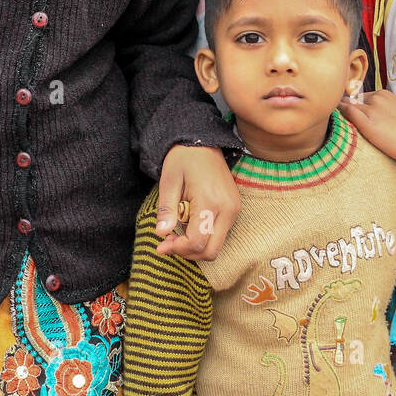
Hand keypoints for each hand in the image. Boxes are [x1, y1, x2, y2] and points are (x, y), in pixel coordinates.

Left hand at [154, 144, 240, 259]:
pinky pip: (220, 234)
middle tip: (168, 243)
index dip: (177, 250)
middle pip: (211, 251)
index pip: (197, 242)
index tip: (161, 245)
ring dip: (195, 246)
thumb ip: (166, 210)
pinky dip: (203, 237)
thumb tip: (161, 234)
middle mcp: (227, 209)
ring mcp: (234, 209)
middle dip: (187, 253)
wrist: (203, 142)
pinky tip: (189, 224)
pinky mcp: (234, 208)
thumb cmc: (183, 159)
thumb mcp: (169, 181)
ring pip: (216, 245)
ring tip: (177, 232)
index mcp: (210, 202)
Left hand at [337, 89, 395, 168]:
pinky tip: (340, 127)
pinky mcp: (368, 122)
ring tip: (341, 128)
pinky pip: (347, 114)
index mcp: (383, 94)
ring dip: (342, 115)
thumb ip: (379, 111)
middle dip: (345, 111)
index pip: (358, 98)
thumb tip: (362, 115)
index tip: (347, 118)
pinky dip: (340, 117)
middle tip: (342, 124)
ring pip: (346, 107)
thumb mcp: (395, 113)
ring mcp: (372, 108)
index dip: (351, 108)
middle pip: (350, 101)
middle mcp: (376, 97)